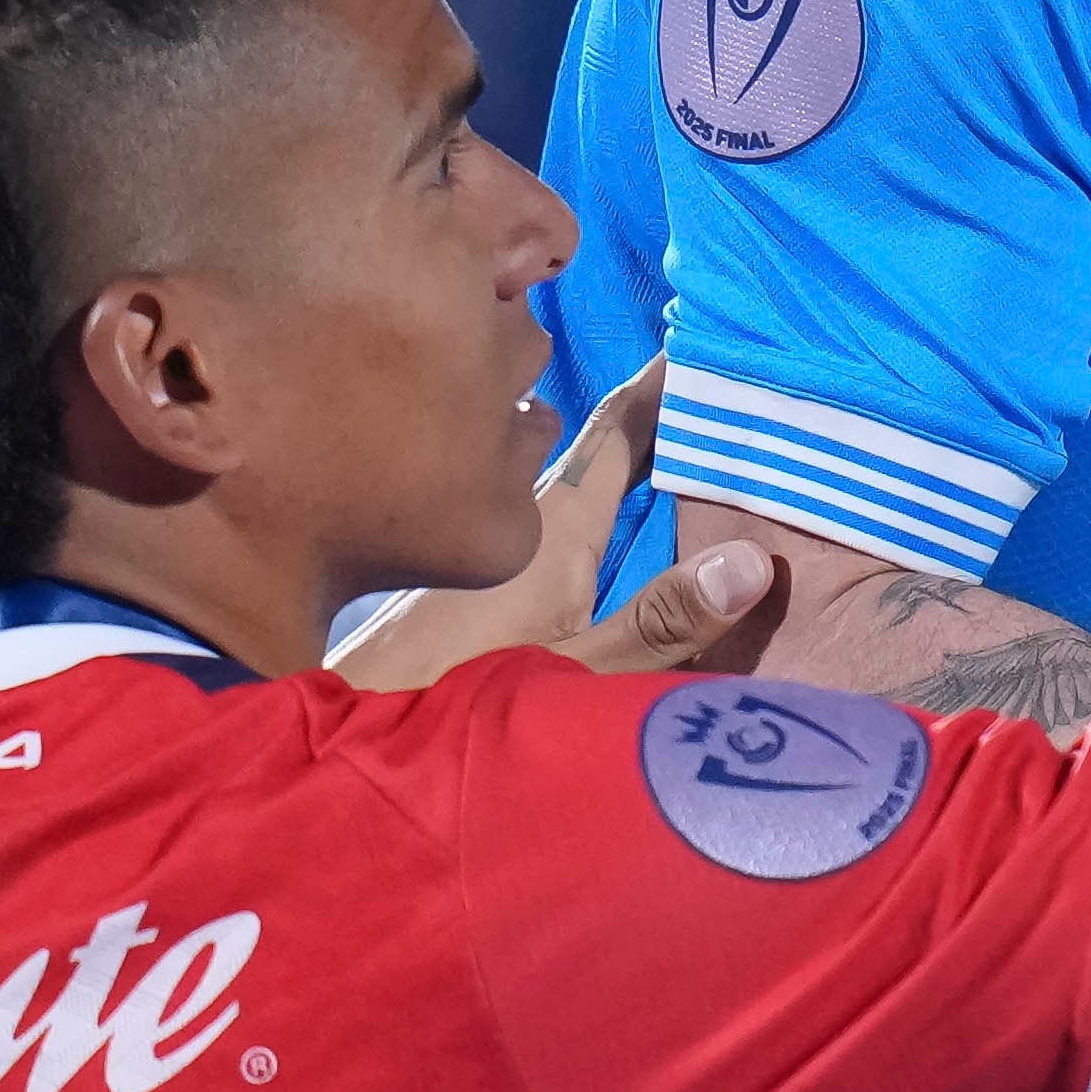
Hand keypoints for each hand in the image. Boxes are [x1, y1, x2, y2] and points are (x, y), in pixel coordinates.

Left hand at [336, 368, 789, 688]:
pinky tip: (599, 523)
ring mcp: (481, 547)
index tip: (711, 338)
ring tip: (668, 437)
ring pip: (555, 476)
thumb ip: (660, 624)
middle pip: (593, 448)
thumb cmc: (453, 708)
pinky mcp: (458, 582)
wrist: (337, 753)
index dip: (666, 386)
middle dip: (649, 413)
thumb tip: (753, 559)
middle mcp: (514, 519)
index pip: (621, 434)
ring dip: (609, 455)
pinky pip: (530, 512)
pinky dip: (577, 498)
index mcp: (550, 528)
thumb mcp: (574, 678)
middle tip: (710, 382)